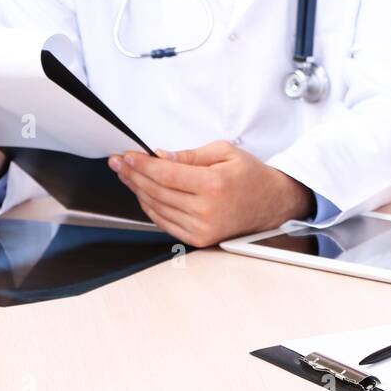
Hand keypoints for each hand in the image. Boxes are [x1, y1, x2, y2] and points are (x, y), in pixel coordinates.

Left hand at [109, 140, 313, 246]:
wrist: (271, 202)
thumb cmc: (250, 175)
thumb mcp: (224, 152)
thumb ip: (190, 155)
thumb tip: (161, 157)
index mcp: (213, 185)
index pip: (165, 174)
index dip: (141, 164)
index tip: (127, 156)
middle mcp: (206, 210)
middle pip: (156, 191)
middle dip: (133, 175)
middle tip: (119, 163)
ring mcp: (202, 228)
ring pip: (156, 208)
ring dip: (138, 191)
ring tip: (128, 176)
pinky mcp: (199, 239)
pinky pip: (164, 223)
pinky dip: (150, 208)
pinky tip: (144, 194)